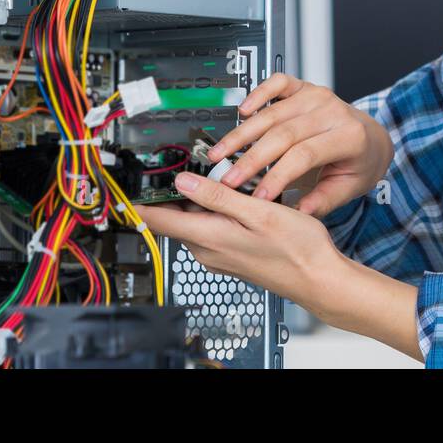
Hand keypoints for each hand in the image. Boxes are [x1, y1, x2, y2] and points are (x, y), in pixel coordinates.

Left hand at [138, 171, 346, 319]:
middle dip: (173, 191)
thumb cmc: (297, 249)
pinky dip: (212, 211)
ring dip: (196, 199)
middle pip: (174, 217)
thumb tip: (184, 181)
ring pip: (193, 222)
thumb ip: (218, 196)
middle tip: (179, 163)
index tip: (123, 187)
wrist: (318, 279)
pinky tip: (231, 197)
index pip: (158, 219)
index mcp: (209, 237)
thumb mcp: (258, 211)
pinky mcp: (229, 256)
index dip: (137, 202)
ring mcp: (218, 255)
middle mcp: (207, 250)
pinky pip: (209, 229)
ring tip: (211, 174)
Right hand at [206, 73, 391, 216]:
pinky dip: (258, 93)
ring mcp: (317, 96)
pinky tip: (242, 111)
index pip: (305, 155)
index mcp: (349, 137)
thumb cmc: (361, 163)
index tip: (256, 196)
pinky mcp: (305, 87)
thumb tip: (296, 215)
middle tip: (227, 178)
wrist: (373, 137)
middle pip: (283, 134)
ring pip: (273, 112)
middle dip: (251, 159)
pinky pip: (279, 82)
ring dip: (242, 133)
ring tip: (220, 153)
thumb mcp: (351, 188)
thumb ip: (323, 201)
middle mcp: (332, 112)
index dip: (277, 176)